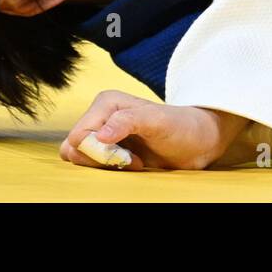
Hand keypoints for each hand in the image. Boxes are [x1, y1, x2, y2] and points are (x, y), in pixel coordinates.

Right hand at [59, 90, 246, 170]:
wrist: (197, 141)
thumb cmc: (181, 127)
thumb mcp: (158, 121)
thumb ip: (129, 122)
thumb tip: (100, 135)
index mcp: (106, 103)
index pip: (79, 137)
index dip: (99, 152)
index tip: (129, 155)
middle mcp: (100, 115)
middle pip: (74, 148)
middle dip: (100, 160)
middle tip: (130, 160)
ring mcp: (102, 131)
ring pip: (79, 158)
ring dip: (104, 165)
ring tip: (132, 160)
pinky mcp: (107, 146)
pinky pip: (90, 164)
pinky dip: (108, 168)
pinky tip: (131, 163)